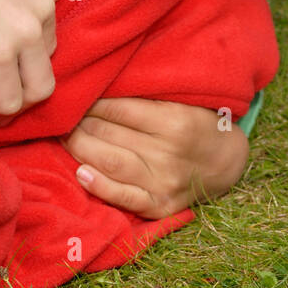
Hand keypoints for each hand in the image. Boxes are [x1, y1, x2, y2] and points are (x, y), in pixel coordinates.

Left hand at [62, 97, 249, 219]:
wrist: (225, 160)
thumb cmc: (195, 120)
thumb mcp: (178, 98)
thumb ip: (143, 92)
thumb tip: (99, 81)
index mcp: (174, 121)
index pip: (118, 109)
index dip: (90, 101)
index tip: (74, 94)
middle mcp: (168, 154)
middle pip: (109, 135)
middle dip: (79, 122)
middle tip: (62, 113)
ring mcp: (164, 183)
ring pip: (111, 163)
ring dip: (79, 148)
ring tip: (63, 135)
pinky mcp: (161, 207)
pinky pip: (124, 199)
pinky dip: (99, 187)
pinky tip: (80, 173)